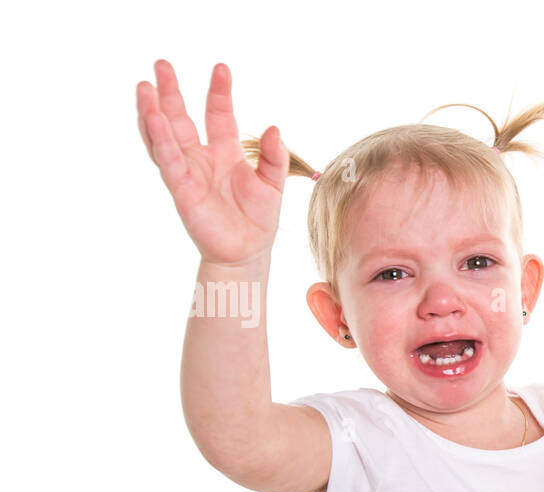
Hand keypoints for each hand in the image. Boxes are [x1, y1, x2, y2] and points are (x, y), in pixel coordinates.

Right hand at [137, 60, 286, 265]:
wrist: (247, 252)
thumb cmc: (258, 219)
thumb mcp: (273, 184)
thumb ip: (275, 157)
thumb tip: (274, 128)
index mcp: (225, 151)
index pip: (218, 113)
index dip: (219, 91)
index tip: (221, 68)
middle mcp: (201, 156)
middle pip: (181, 117)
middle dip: (171, 91)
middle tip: (161, 64)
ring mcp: (188, 170)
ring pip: (165, 135)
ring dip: (154, 112)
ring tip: (145, 86)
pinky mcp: (180, 188)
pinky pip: (167, 160)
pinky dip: (160, 140)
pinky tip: (153, 118)